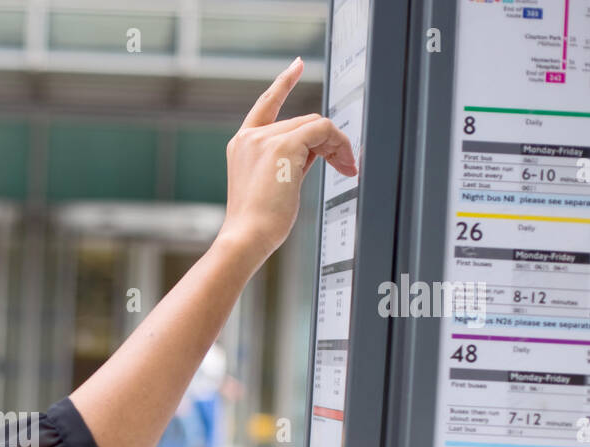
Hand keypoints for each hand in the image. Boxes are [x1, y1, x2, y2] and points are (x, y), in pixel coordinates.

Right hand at [215, 57, 357, 262]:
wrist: (246, 237)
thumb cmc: (258, 222)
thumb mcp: (274, 184)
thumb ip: (291, 160)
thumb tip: (318, 148)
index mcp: (242, 145)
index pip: (265, 105)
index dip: (282, 84)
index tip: (296, 66)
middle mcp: (250, 137)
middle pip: (302, 121)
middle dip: (327, 142)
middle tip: (346, 166)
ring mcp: (264, 139)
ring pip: (314, 125)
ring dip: (337, 145)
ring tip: (347, 168)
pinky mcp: (282, 145)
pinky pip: (322, 129)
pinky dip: (339, 144)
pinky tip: (345, 164)